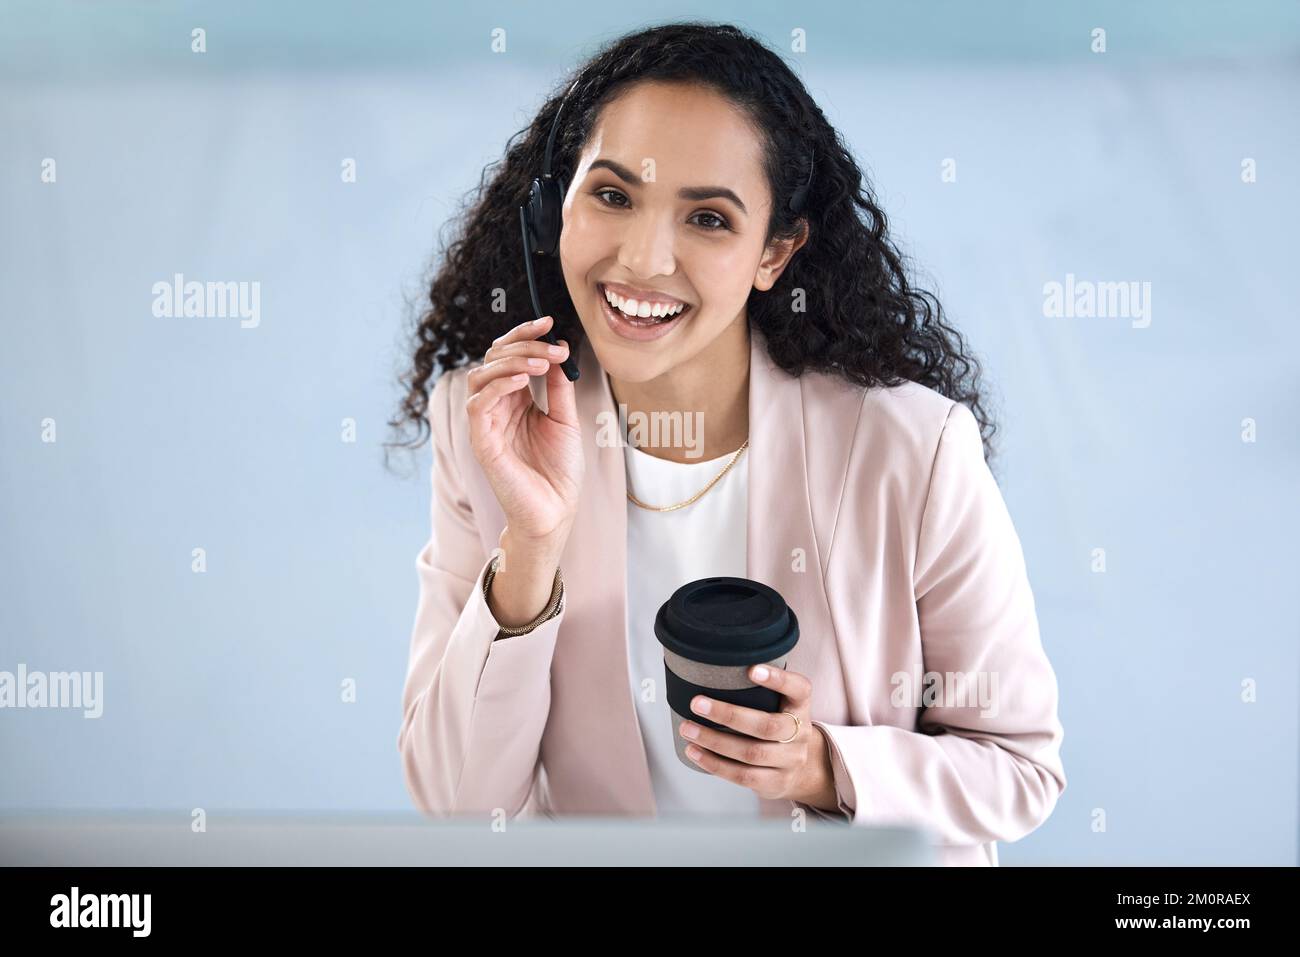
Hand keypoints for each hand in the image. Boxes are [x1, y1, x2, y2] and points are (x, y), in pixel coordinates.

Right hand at [466, 316, 582, 546]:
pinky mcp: (481, 442)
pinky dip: (497, 386)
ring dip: (510, 361)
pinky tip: (521, 379)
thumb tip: (560, 350)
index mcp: (516, 400)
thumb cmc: (559, 471)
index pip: (510, 356)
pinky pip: (477, 405)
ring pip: (480, 376)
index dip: (525, 335)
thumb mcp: (566, 419)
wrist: (556, 511)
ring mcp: (486, 424)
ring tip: (541, 362)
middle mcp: (497, 407)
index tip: (550, 322)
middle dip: (523, 345)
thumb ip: (558, 386)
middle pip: (493, 359)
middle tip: (553, 346)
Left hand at [677, 664, 840, 811]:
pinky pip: (743, 776)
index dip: (777, 680)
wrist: (803, 768)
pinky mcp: (776, 783)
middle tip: (696, 703)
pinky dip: (715, 764)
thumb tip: (711, 671)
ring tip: (688, 729)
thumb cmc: (778, 725)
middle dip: (728, 715)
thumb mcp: (780, 704)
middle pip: (767, 726)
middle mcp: (800, 733)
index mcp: (801, 706)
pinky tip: (695, 752)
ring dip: (714, 741)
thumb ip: (759, 690)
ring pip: (751, 753)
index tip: (751, 670)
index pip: (798, 688)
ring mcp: (790, 761)